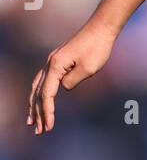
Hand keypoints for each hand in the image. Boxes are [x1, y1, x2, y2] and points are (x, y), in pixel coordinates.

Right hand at [27, 20, 117, 134]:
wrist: (101, 28)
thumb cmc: (97, 48)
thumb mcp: (88, 69)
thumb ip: (72, 81)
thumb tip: (63, 88)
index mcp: (56, 65)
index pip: (47, 94)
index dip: (47, 112)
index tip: (49, 127)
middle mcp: (50, 63)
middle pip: (38, 92)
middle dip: (37, 112)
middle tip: (38, 131)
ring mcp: (53, 61)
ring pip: (38, 86)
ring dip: (35, 104)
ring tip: (32, 120)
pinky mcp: (58, 60)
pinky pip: (44, 80)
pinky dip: (40, 93)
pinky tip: (40, 101)